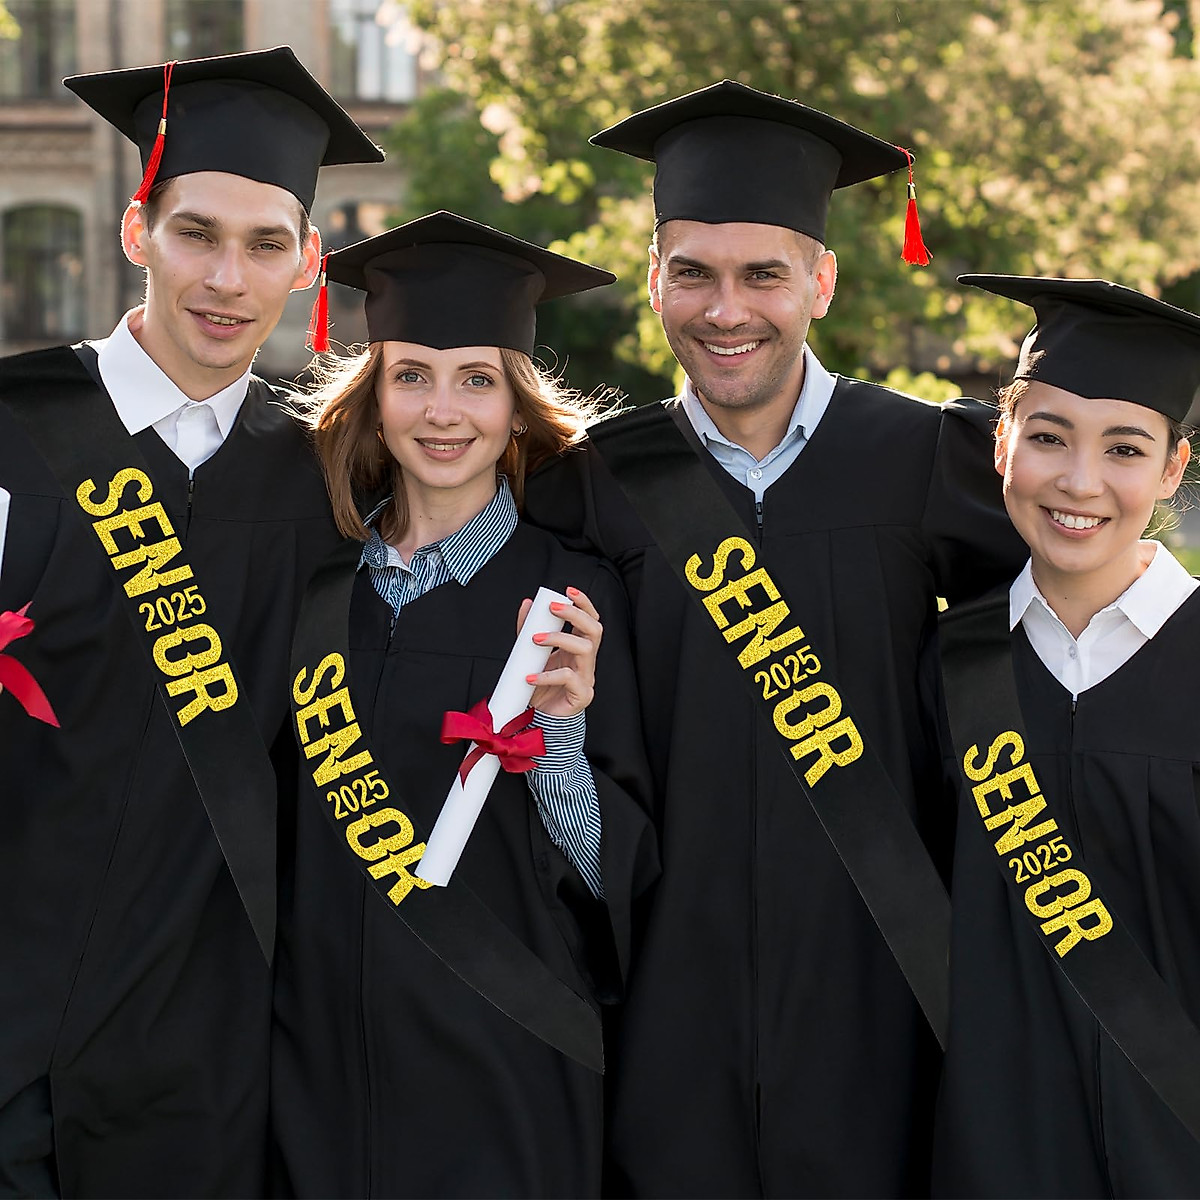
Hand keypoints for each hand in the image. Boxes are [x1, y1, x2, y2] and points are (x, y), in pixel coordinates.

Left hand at [518, 586, 601, 717]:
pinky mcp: (582, 695)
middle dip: (575, 614)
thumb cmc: (539, 686)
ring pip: (586, 649)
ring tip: (535, 640)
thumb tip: (527, 604)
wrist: (539, 719)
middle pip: (594, 630)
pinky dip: (547, 675)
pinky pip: (569, 678)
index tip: (568, 591)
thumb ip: (529, 630)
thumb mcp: (531, 654)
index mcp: (578, 647)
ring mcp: (587, 677)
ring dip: (560, 639)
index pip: (590, 620)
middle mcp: (587, 660)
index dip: (584, 603)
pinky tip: (530, 676)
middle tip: (552, 608)